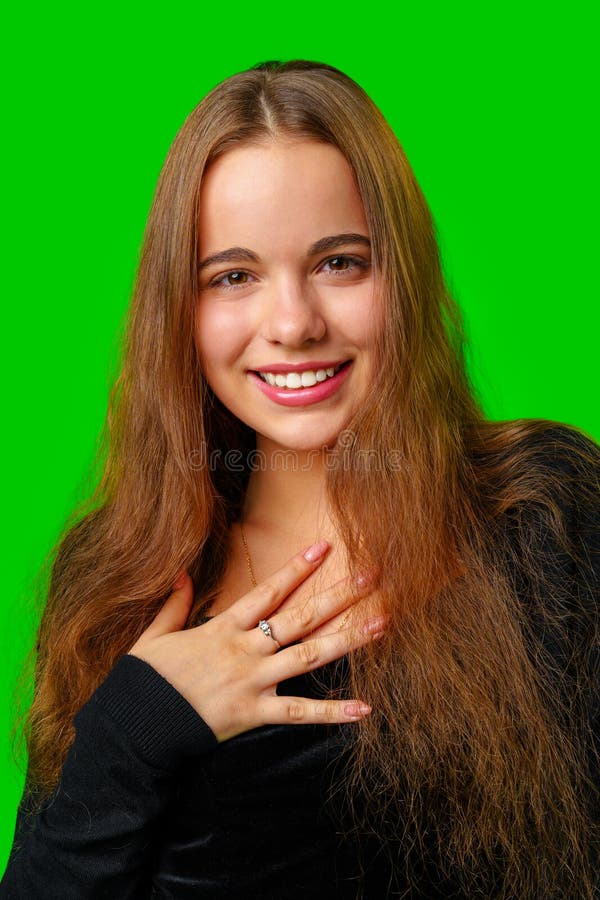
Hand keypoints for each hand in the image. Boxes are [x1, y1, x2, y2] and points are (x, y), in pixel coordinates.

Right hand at [128, 541, 385, 741]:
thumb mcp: (154, 636)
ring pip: (308, 657)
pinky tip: (364, 708)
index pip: (268, 592)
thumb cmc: (144, 681)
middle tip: (370, 577)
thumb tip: (180, 573)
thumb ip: (174, 605)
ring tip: (381, 623)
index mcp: (223, 628)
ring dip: (347, 640)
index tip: (324, 547)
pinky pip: (299, 713)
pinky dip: (333, 712)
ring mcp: (253, 682)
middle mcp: (245, 651)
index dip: (297, 568)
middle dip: (337, 595)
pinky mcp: (254, 714)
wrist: (135, 725)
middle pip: (299, 617)